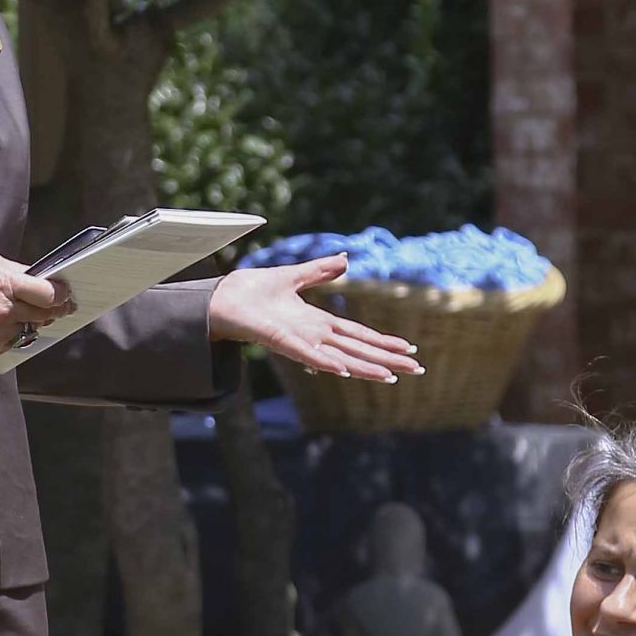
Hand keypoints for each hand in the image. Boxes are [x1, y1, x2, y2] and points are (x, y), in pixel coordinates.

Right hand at [0, 255, 74, 358]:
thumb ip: (16, 272)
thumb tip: (40, 277)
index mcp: (4, 285)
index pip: (48, 294)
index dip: (61, 294)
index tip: (65, 293)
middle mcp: (3, 311)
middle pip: (45, 314)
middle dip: (54, 309)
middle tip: (60, 306)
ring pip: (30, 329)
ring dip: (30, 321)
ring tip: (16, 311)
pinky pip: (13, 341)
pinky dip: (11, 333)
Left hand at [207, 254, 424, 381]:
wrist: (220, 299)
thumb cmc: (251, 291)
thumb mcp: (293, 276)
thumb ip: (320, 271)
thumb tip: (345, 259)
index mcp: (317, 322)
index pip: (358, 334)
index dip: (383, 341)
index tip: (408, 349)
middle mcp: (313, 335)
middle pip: (357, 349)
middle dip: (386, 359)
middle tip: (416, 369)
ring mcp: (298, 339)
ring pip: (339, 356)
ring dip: (364, 366)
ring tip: (390, 376)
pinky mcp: (279, 338)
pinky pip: (305, 353)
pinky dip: (324, 361)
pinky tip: (343, 370)